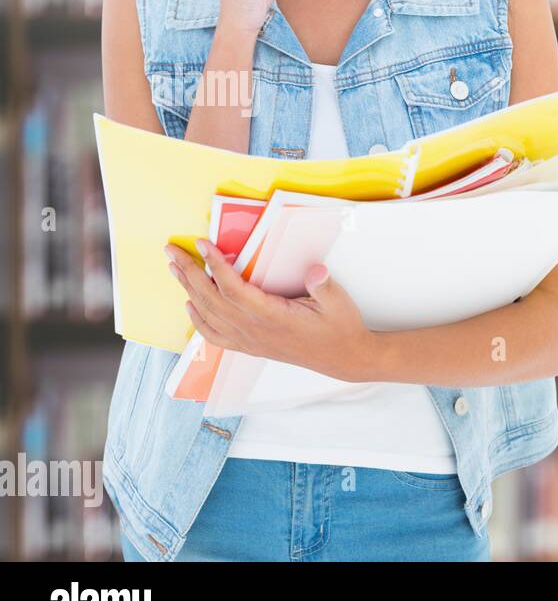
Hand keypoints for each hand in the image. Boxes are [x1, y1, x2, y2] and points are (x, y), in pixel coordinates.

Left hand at [166, 240, 375, 381]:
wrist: (343, 358)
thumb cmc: (340, 328)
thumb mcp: (339, 303)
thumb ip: (324, 286)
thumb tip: (315, 271)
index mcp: (273, 317)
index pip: (233, 288)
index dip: (215, 265)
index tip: (202, 243)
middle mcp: (255, 331)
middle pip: (211, 300)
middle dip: (188, 273)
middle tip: (171, 251)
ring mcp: (250, 341)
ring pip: (208, 315)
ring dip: (188, 291)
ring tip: (175, 269)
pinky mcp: (251, 347)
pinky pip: (215, 335)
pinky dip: (197, 320)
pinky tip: (190, 306)